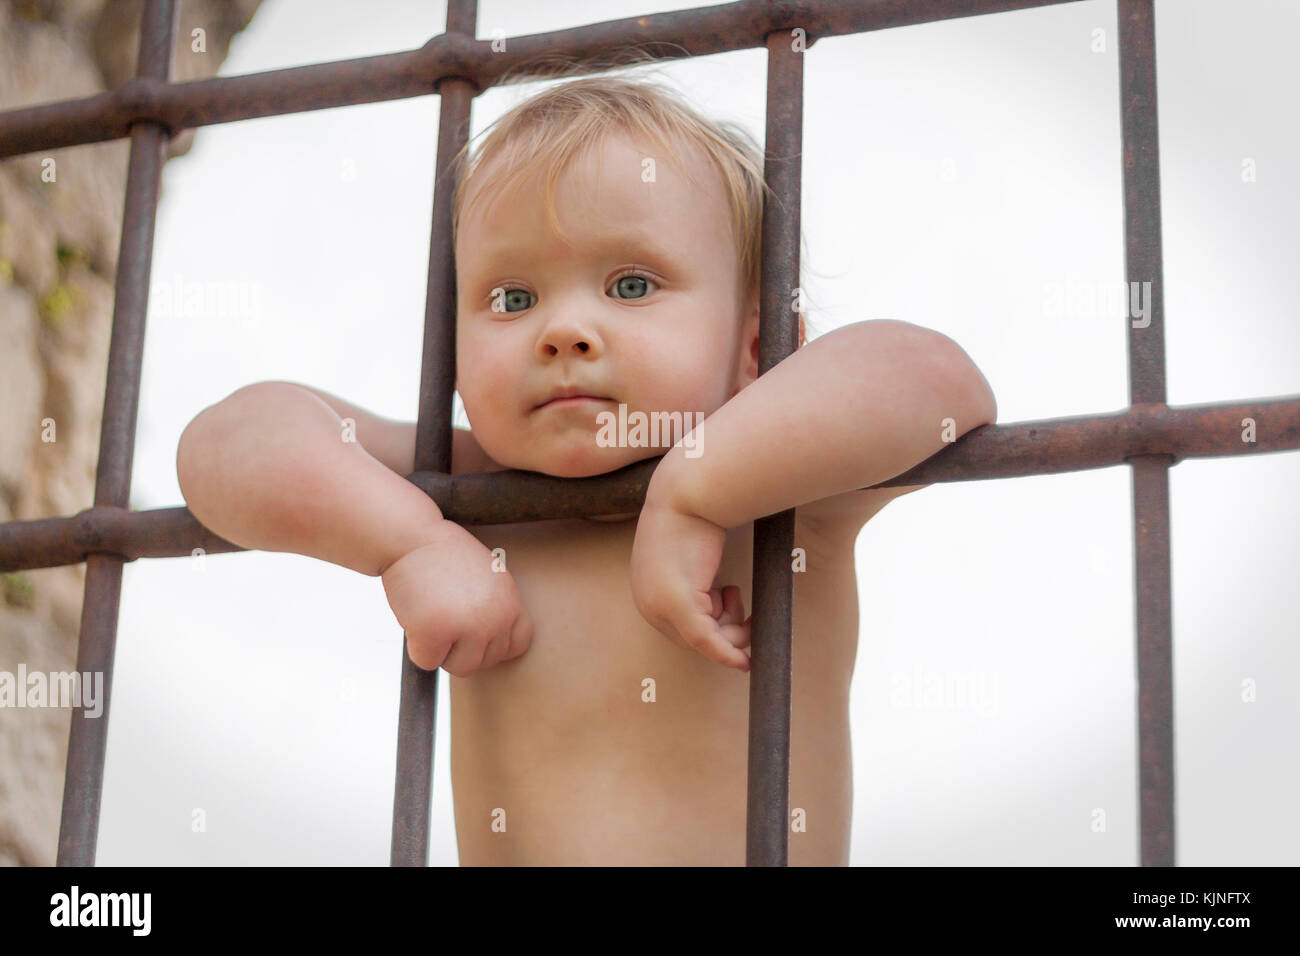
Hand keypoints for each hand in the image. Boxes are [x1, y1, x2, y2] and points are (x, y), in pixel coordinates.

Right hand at [381, 520, 532, 675]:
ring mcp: (468, 627)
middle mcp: (496, 617)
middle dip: (463, 646)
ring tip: (433, 615)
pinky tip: (416, 616)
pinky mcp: (436, 633)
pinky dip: (416, 646)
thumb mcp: (487, 577)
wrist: (411, 538)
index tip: (474, 634)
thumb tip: (491, 643)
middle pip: (486, 661)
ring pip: (459, 667)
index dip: (493, 645)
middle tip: (444, 614)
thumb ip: (495, 607)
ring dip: (442, 650)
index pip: (517, 645)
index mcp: (510, 602)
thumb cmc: (443, 555)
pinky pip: (428, 661)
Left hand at [629, 495, 751, 671]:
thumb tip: (715, 595)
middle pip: (692, 640)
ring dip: (731, 633)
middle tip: (746, 614)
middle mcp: (646, 604)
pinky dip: (726, 655)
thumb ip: (692, 580)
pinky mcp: (677, 604)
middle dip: (726, 634)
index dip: (712, 630)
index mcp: (645, 592)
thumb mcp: (688, 555)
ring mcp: (659, 607)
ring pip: (703, 643)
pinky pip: (706, 641)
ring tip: (737, 596)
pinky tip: (744, 661)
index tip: (737, 620)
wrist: (686, 492)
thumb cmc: (691, 516)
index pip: (680, 628)